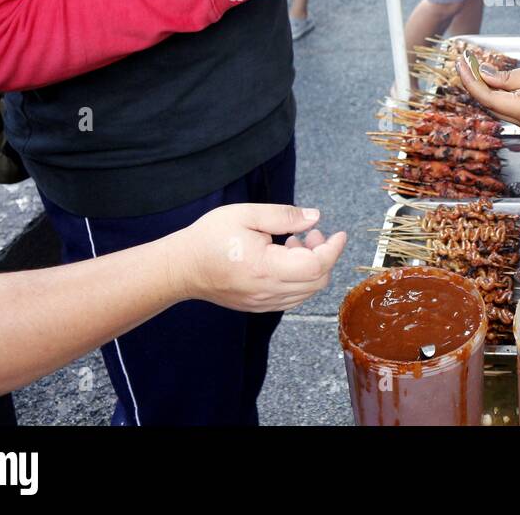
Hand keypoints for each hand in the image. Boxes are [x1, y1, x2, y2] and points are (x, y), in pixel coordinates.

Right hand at [165, 203, 346, 312]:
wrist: (180, 267)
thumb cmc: (209, 238)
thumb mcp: (246, 214)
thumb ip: (284, 216)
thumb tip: (315, 218)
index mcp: (266, 269)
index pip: (316, 266)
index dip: (333, 249)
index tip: (339, 234)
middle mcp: (267, 291)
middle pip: (317, 282)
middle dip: (324, 256)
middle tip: (310, 234)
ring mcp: (262, 303)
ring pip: (307, 293)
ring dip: (312, 268)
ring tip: (295, 244)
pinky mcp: (258, 306)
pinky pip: (292, 298)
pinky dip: (300, 280)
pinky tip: (285, 259)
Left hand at [454, 58, 519, 135]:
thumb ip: (508, 77)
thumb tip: (484, 76)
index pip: (487, 98)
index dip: (470, 81)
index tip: (461, 64)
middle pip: (492, 106)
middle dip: (477, 85)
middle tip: (467, 63)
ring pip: (502, 109)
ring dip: (490, 91)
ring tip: (479, 69)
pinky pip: (515, 110)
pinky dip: (504, 97)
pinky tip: (498, 81)